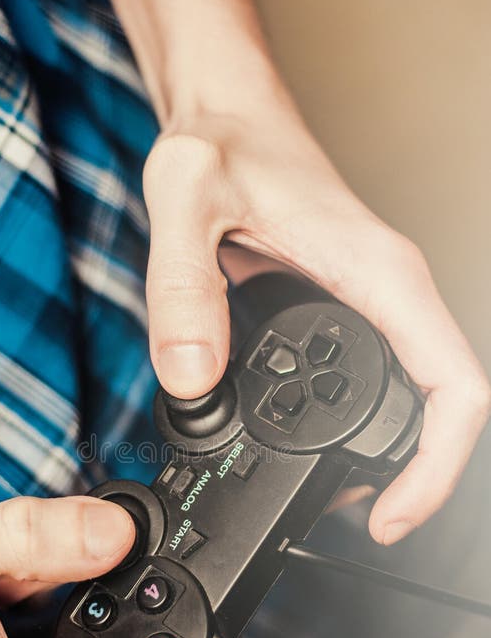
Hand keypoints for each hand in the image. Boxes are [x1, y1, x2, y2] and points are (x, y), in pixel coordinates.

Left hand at [143, 102, 489, 544]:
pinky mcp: (347, 311)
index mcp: (377, 274)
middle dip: (413, 478)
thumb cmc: (222, 142)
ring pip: (413, 399)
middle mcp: (388, 293)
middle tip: (361, 521)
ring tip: (336, 500)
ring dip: (390, 459)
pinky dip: (360, 429)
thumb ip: (183, 291)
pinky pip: (378, 382)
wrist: (227, 117)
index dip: (437, 466)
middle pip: (443, 407)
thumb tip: (193, 378)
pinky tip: (320, 452)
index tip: (393, 514)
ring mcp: (372, 304)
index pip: (454, 385)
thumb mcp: (186, 203)